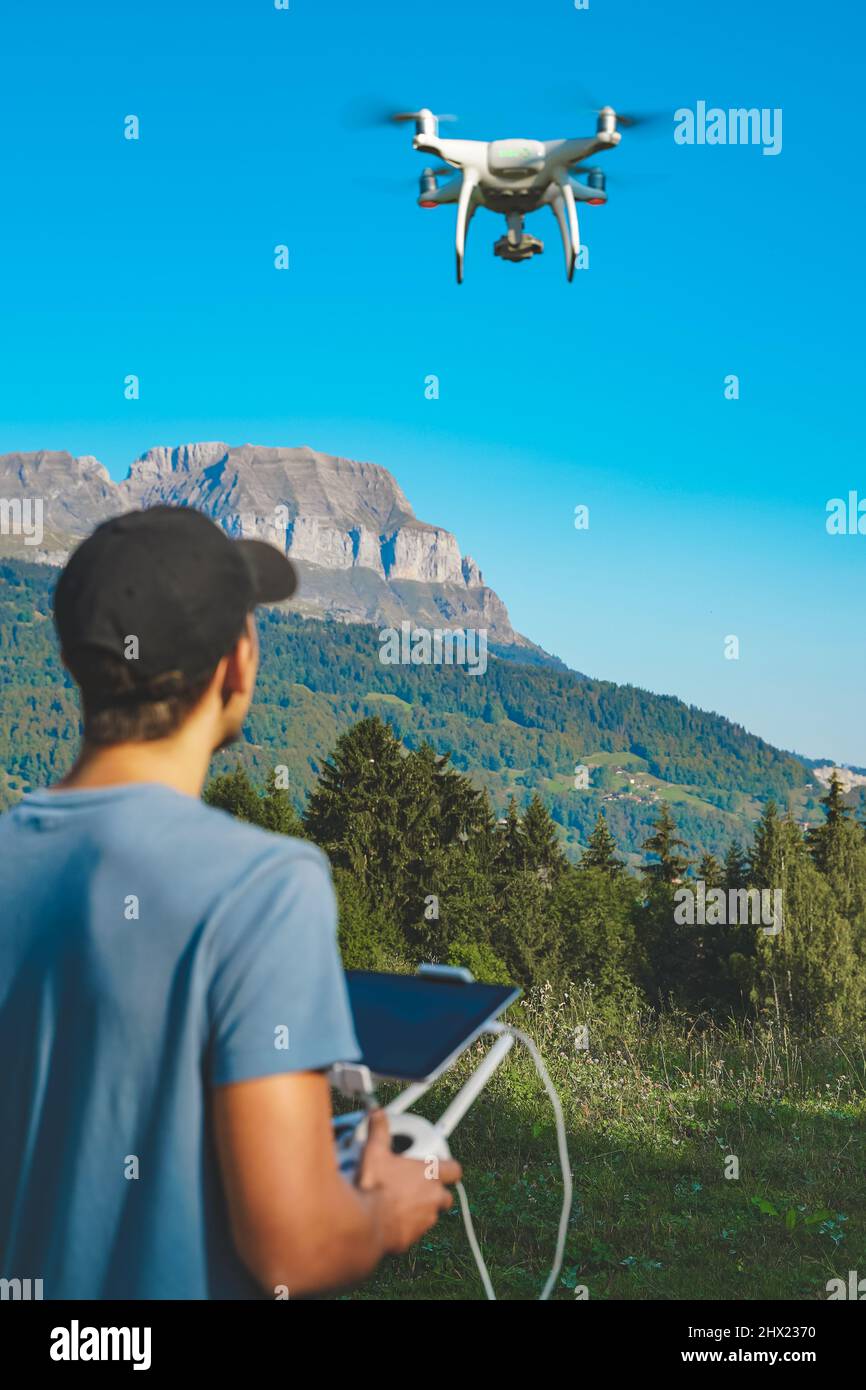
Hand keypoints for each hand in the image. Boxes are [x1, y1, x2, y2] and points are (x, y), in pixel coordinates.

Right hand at [357, 1109, 462, 1254]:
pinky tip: (391, 1217)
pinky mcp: (413, 1237)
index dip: (448, 1167)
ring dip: (420, 1207)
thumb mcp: (374, 1152)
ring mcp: (425, 1220)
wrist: (364, 1223)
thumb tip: (378, 1114)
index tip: (439, 1165)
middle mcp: (433, 1197)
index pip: (455, 1170)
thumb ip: (380, 1130)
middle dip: (434, 1190)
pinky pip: (415, 1230)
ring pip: (430, 1213)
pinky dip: (407, 1224)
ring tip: (399, 1200)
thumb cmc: (374, 1186)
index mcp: (429, 1174)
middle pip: (445, 1195)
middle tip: (415, 1184)